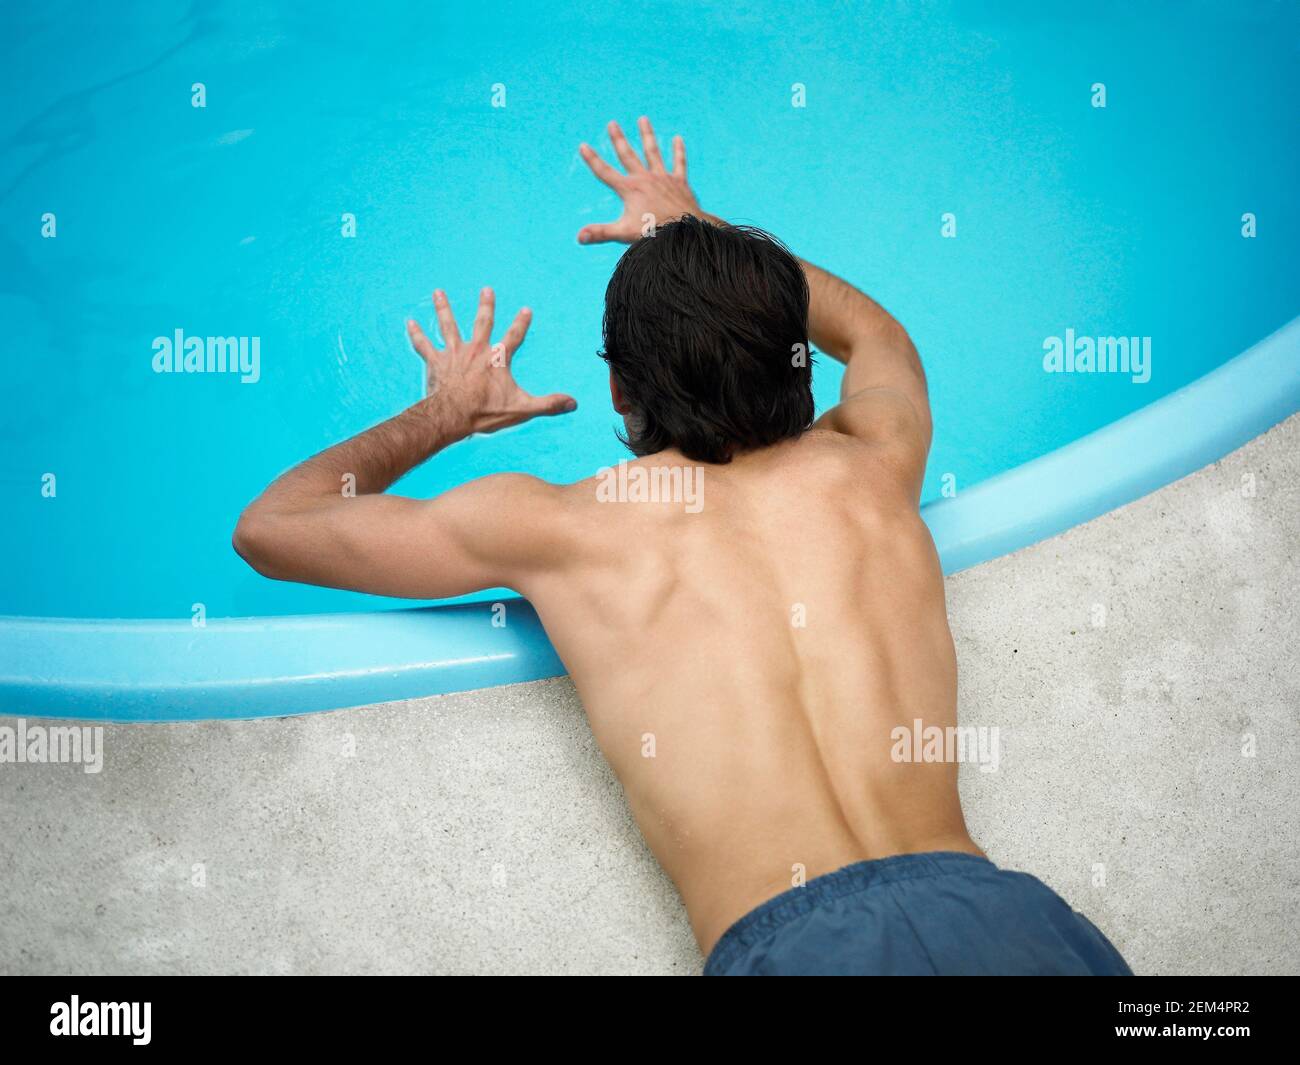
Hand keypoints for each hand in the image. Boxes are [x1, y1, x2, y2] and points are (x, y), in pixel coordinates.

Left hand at [407, 288, 576, 434]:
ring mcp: (454, 354)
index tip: (526, 309)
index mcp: (497, 358)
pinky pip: (424, 345)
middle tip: (486, 290)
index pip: (514, 336)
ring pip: (449, 325)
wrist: (453, 415)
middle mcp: (476, 349)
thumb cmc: (486, 411)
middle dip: (486, 305)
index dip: (521, 323)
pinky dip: (417, 334)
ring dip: (444, 308)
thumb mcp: (523, 409)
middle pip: (482, 322)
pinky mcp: (435, 362)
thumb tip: (574, 403)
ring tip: (439, 293)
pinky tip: (410, 322)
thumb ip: (549, 404)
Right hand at [577, 117, 703, 244]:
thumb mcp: (624, 233)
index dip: (593, 160)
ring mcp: (663, 178)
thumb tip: (579, 237)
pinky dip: (678, 151)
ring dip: (647, 135)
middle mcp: (645, 179)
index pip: (605, 172)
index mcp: (629, 190)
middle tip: (612, 123)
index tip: (583, 145)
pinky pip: (679, 163)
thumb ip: (601, 233)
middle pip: (628, 155)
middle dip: (618, 139)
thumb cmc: (654, 233)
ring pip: (653, 152)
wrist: (684, 231)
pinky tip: (678, 138)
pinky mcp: (679, 182)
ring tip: (643, 119)